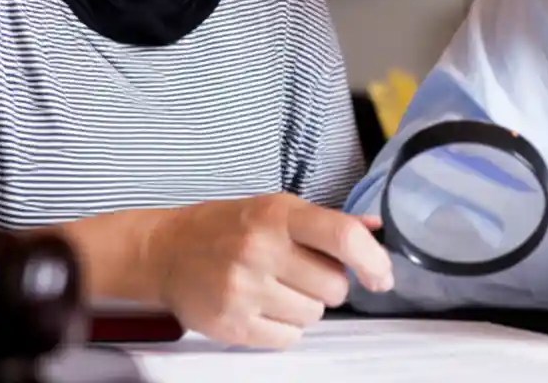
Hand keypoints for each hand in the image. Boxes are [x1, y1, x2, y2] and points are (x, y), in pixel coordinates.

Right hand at [145, 193, 393, 348]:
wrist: (166, 252)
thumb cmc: (230, 227)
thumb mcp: (277, 209)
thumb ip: (329, 221)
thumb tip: (376, 229)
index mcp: (278, 215)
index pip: (343, 237)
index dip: (373, 260)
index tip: (381, 276)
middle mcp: (261, 250)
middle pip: (335, 286)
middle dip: (329, 284)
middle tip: (302, 272)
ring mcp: (244, 289)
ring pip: (315, 315)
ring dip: (306, 305)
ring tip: (277, 287)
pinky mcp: (231, 324)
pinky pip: (289, 338)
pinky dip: (285, 326)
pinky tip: (264, 306)